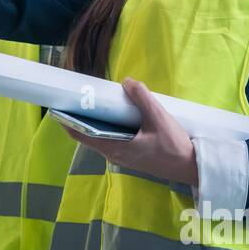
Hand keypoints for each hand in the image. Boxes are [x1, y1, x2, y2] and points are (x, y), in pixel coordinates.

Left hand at [61, 78, 198, 185]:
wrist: (190, 167)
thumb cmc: (173, 146)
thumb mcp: (159, 118)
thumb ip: (142, 98)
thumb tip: (127, 82)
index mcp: (114, 147)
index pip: (80, 134)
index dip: (66, 120)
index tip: (58, 105)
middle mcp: (112, 154)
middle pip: (87, 134)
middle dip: (80, 116)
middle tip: (77, 96)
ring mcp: (121, 156)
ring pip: (99, 136)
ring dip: (94, 121)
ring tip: (93, 100)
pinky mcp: (129, 155)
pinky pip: (110, 138)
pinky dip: (107, 126)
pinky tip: (114, 113)